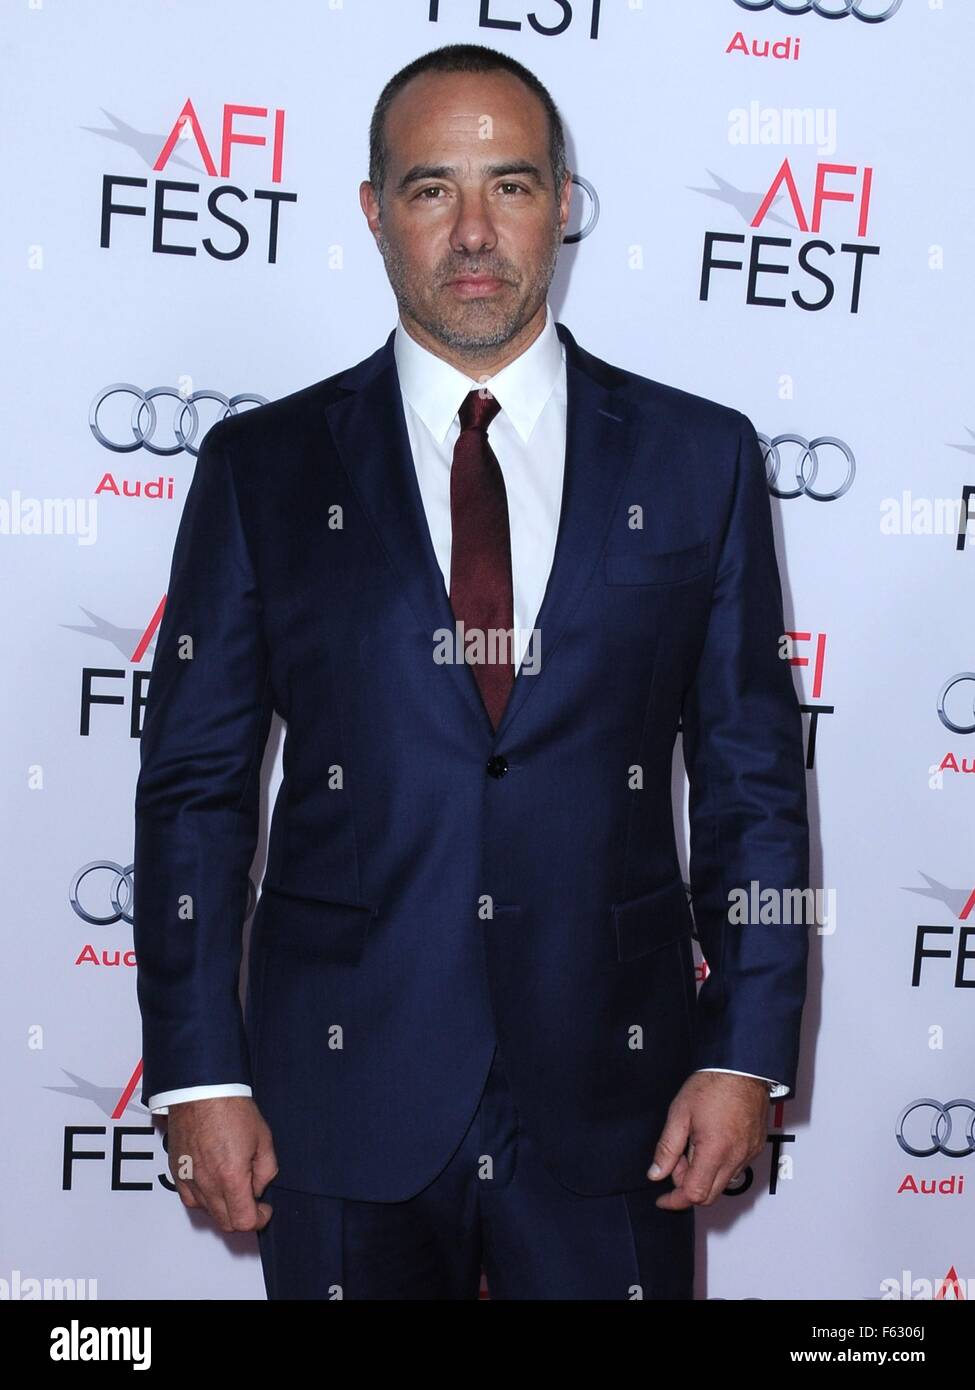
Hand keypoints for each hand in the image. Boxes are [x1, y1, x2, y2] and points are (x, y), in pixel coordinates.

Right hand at [165, 1096, 277, 1232]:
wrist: (202, 1091)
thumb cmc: (232, 1109)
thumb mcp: (263, 1139)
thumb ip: (266, 1171)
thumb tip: (258, 1189)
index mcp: (231, 1177)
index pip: (243, 1221)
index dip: (259, 1219)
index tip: (265, 1210)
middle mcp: (207, 1184)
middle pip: (225, 1222)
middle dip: (243, 1216)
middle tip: (253, 1200)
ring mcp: (189, 1180)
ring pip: (207, 1212)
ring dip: (223, 1207)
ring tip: (233, 1185)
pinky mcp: (176, 1173)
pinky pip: (190, 1199)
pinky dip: (204, 1199)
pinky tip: (213, 1183)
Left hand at [647, 1071, 767, 1209]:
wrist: (742, 1067)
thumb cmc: (711, 1085)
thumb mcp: (679, 1114)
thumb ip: (667, 1148)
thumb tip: (656, 1174)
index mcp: (715, 1151)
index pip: (694, 1194)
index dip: (675, 1200)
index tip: (663, 1200)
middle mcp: (736, 1158)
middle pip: (710, 1194)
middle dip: (688, 1185)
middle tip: (677, 1160)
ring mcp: (749, 1154)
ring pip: (723, 1182)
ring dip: (704, 1174)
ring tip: (694, 1144)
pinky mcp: (756, 1147)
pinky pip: (736, 1168)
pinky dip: (719, 1165)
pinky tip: (710, 1141)